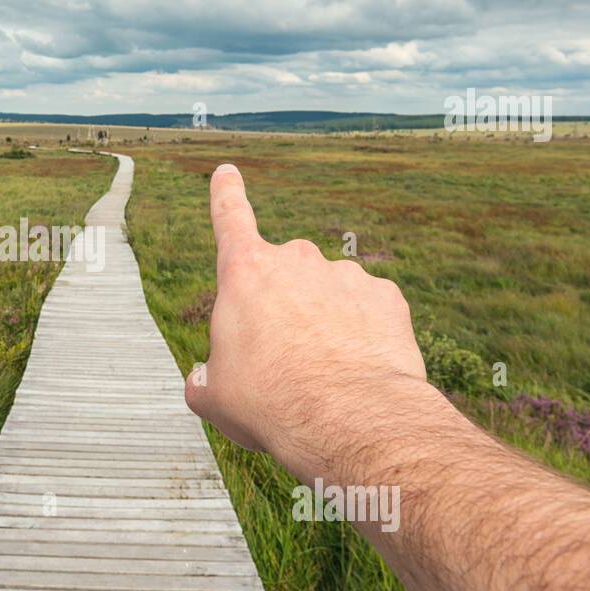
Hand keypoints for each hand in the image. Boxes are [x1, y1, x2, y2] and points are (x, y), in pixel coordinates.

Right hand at [184, 164, 425, 480]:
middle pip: (282, 276)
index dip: (226, 194)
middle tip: (281, 362)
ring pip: (326, 297)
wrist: (347, 419)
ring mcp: (345, 275)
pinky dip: (360, 335)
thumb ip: (203, 379)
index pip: (229, 218)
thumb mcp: (213, 397)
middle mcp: (295, 260)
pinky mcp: (386, 298)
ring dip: (322, 324)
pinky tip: (355, 368)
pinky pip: (366, 312)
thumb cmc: (269, 404)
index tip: (228, 171)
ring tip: (322, 375)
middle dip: (281, 309)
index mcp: (245, 273)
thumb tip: (203, 379)